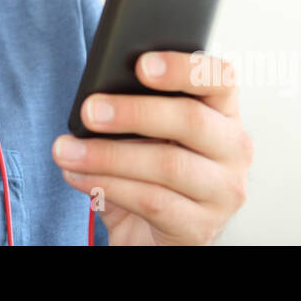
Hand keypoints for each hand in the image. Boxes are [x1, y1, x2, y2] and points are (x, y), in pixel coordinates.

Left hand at [52, 51, 252, 245]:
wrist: (150, 235)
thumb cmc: (148, 173)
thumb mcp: (144, 135)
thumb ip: (135, 108)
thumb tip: (96, 98)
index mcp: (222, 113)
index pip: (220, 79)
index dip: (183, 68)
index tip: (141, 65)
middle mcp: (233, 149)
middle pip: (191, 120)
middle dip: (134, 112)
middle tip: (89, 111)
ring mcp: (223, 192)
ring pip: (167, 164)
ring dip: (108, 155)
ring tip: (67, 150)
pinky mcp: (201, 227)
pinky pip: (152, 201)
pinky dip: (109, 186)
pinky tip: (79, 177)